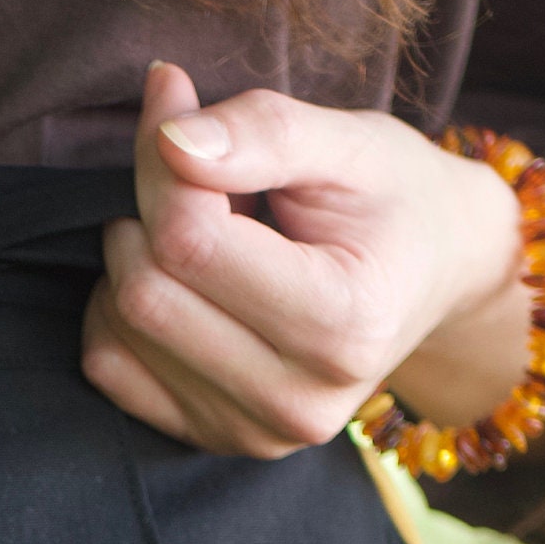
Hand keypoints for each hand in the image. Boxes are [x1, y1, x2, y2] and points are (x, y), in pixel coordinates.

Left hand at [81, 64, 544, 461]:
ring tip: (205, 228)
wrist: (435, 272)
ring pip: (119, 329)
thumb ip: (264, 133)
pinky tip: (181, 278)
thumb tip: (171, 142)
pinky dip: (120, 309)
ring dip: (134, 257)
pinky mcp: (215, 440)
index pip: (191, 242)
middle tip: (192, 171)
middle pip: (147, 291)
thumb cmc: (394, 197)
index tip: (174, 104)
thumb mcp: (352, 142)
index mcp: (345, 325)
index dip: (160, 160)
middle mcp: (300, 401)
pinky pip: (109, 366)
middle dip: (146, 208)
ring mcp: (256, 433)